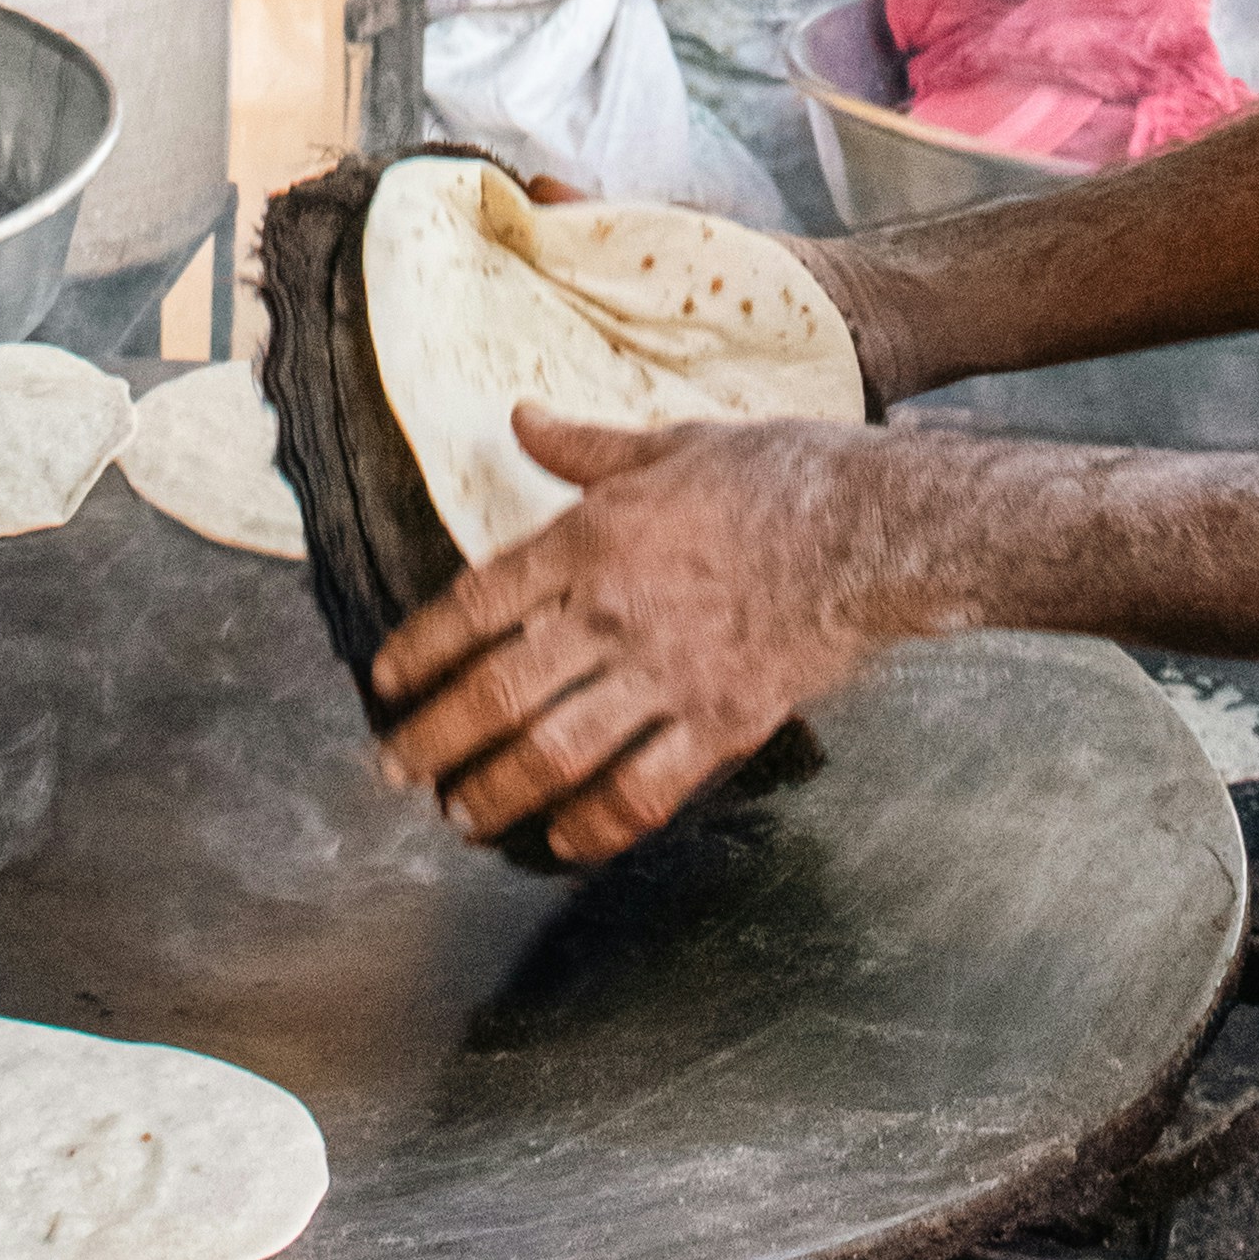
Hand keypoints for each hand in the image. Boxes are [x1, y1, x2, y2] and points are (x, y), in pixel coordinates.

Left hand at [369, 407, 903, 862]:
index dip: (420, 649)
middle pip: (498, 690)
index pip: (476, 603)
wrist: (874, 526)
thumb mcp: (668, 443)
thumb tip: (521, 417)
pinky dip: (597, 824)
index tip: (384, 682)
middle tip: (395, 771)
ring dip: (498, 790)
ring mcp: (666, 673)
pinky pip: (644, 788)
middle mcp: (613, 612)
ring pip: (556, 750)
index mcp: (590, 539)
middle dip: (435, 739)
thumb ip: (585, 447)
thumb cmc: (776, 475)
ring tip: (460, 816)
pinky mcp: (721, 722)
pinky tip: (565, 842)